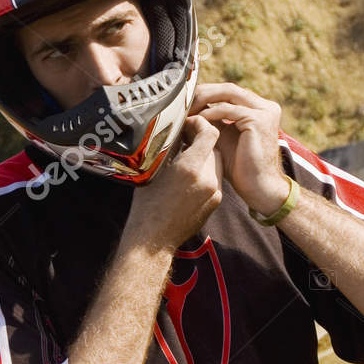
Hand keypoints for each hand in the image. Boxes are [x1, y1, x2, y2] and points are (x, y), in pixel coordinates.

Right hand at [127, 114, 222, 252]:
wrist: (153, 239)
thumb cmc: (146, 205)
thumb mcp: (153, 171)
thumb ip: (170, 150)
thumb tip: (176, 131)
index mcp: (190, 168)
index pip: (210, 133)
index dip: (201, 124)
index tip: (188, 124)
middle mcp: (208, 179)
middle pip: (214, 147)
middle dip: (201, 140)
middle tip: (185, 138)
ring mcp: (215, 192)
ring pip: (217, 162)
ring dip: (205, 156)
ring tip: (186, 157)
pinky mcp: (216, 203)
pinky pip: (216, 178)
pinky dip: (206, 172)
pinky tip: (189, 177)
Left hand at [189, 82, 289, 215]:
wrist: (258, 187)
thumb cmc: (240, 166)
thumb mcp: (223, 136)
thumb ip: (212, 120)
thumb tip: (188, 108)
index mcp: (260, 108)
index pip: (229, 92)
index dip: (206, 93)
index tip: (186, 102)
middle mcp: (265, 106)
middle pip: (228, 88)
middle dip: (203, 93)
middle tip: (183, 101)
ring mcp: (265, 111)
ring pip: (228, 93)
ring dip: (204, 99)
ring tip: (187, 108)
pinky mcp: (259, 120)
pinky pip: (228, 110)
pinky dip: (210, 113)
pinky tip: (196, 119)